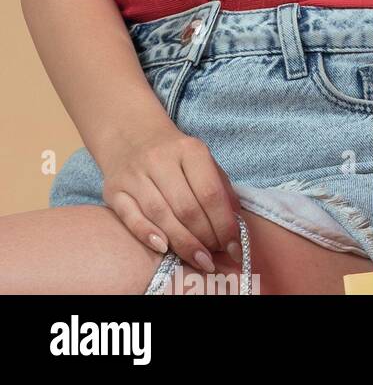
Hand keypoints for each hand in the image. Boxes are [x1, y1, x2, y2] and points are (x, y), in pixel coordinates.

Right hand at [97, 119, 242, 273]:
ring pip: (161, 215)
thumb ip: (221, 187)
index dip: (224, 223)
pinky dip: (148, 235)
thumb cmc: (175, 154)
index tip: (235, 246)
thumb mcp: (202, 160)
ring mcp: (135, 175)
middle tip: (216, 257)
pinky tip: (164, 249)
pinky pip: (131, 218)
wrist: (131, 135)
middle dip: (205, 238)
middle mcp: (161, 160)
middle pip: (186, 208)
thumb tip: (237, 222)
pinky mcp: (114, 190)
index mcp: (190, 150)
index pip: (210, 192)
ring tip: (199, 260)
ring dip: (182, 243)